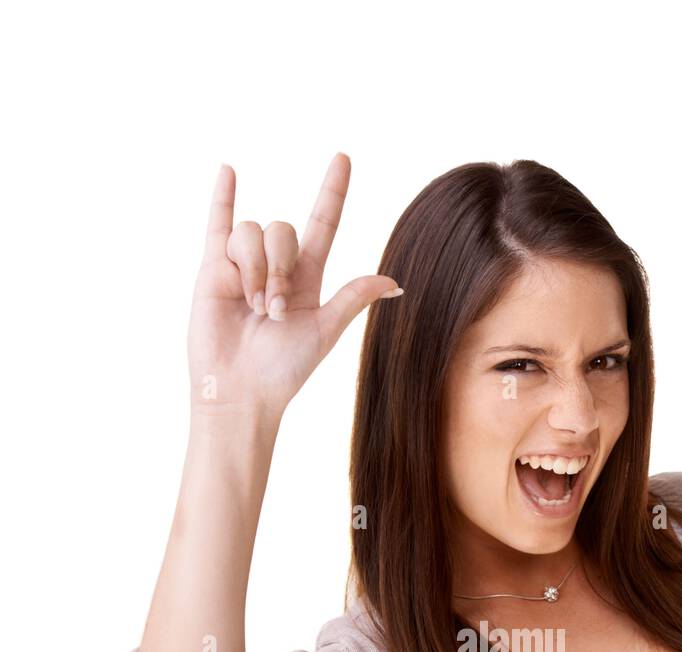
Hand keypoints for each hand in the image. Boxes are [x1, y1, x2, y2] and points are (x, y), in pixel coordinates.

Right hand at [187, 153, 400, 419]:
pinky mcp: (213, 270)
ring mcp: (243, 266)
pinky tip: (228, 170)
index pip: (323, 224)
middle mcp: (276, 267)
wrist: (240, 390)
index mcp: (307, 279)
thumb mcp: (325, 330)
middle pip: (283, 230)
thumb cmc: (284, 370)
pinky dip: (222, 198)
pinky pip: (218, 224)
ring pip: (251, 232)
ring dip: (254, 268)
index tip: (343, 158)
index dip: (332, 192)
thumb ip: (353, 298)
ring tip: (250, 306)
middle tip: (271, 310)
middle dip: (279, 266)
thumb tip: (395, 282)